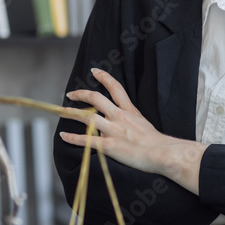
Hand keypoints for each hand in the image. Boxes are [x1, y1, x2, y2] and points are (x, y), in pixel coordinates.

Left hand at [58, 69, 206, 192]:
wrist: (163, 153)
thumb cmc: (158, 143)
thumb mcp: (145, 125)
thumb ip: (132, 121)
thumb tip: (121, 125)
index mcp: (129, 110)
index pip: (115, 87)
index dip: (103, 77)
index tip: (94, 71)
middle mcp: (119, 116)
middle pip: (95, 98)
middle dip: (80, 94)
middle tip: (70, 94)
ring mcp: (113, 130)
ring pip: (87, 117)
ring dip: (71, 113)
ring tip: (61, 111)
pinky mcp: (109, 145)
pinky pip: (86, 140)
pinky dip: (73, 138)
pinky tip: (64, 136)